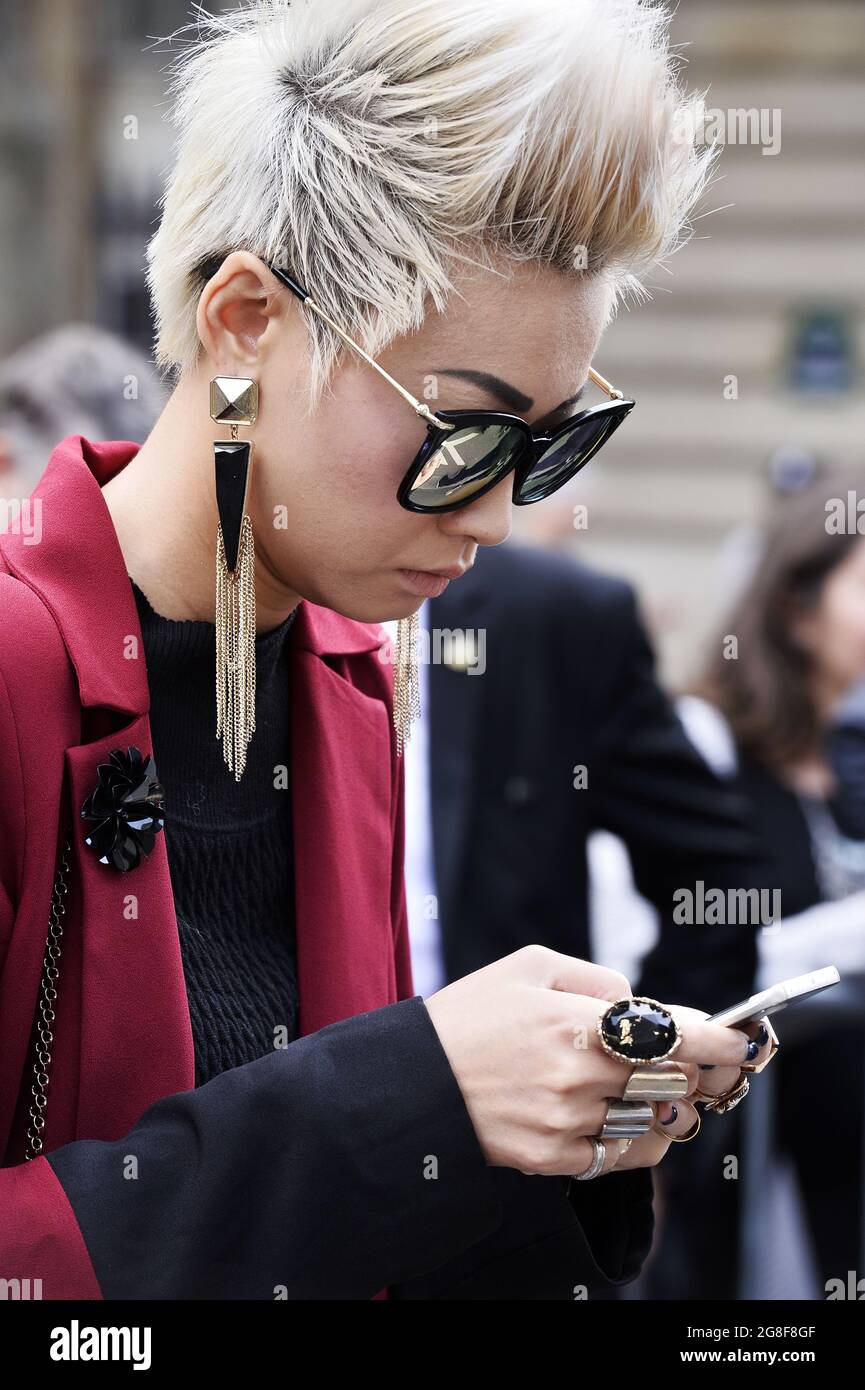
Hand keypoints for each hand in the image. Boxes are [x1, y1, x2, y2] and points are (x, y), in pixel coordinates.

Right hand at [424, 950, 767, 1178]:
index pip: (673, 1037)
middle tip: (705, 1064)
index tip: (740, 1040)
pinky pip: (622, 1155)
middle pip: (674, 1082)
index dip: (718, 1041)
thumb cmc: (469, 1016)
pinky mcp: (552, 1158)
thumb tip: (639, 1001)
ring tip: (661, 1091)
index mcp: (575, 1021)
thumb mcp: (527, 966)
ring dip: (670, 1106)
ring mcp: (567, 1122)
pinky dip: (640, 1140)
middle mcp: (578, 1075)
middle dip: (700, 1073)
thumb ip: (594, 977)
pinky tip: (631, 1119)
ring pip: (654, 1122)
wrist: (414, 1082)